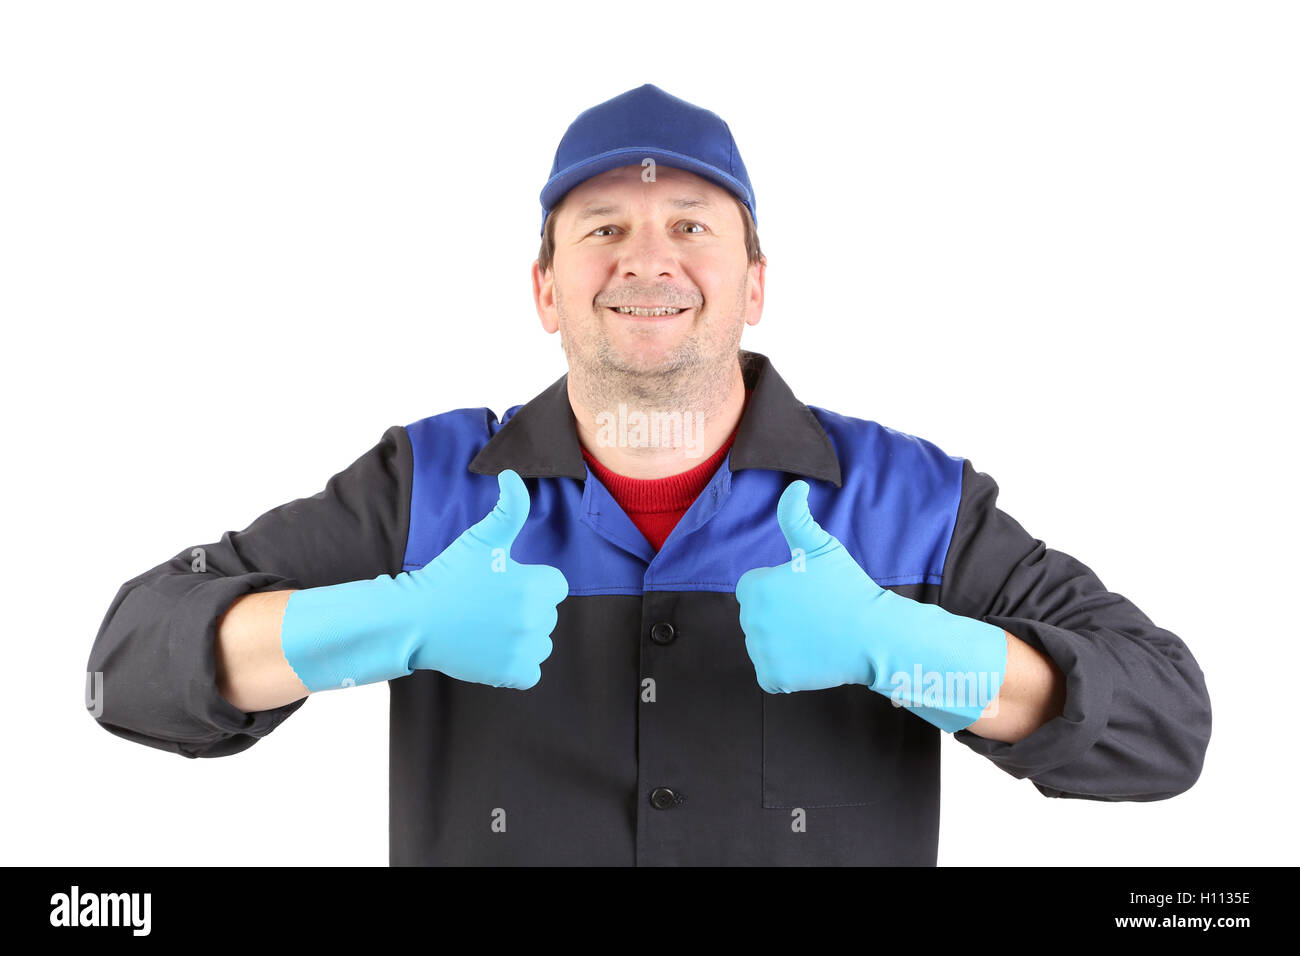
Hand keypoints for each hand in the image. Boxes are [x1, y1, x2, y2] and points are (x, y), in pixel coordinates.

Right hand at [280, 469, 567, 691]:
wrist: (416, 620)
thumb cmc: (449, 576)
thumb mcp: (481, 538)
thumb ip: (509, 508)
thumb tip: (513, 474)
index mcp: (538, 586)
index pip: (554, 586)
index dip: (528, 582)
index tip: (500, 583)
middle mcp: (538, 619)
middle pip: (545, 615)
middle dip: (523, 609)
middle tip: (486, 605)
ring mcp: (526, 649)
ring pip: (539, 643)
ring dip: (519, 637)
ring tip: (485, 627)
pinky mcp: (515, 675)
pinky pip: (529, 671)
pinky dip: (514, 666)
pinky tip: (489, 650)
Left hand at [735, 480, 1006, 731]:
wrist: (874, 635)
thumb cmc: (848, 588)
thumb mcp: (821, 546)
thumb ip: (796, 515)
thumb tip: (795, 484)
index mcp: (754, 587)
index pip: (754, 589)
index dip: (781, 590)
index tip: (807, 593)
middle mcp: (750, 620)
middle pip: (757, 618)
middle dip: (779, 616)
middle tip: (814, 615)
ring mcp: (760, 652)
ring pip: (764, 645)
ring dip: (783, 642)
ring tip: (815, 634)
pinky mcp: (773, 677)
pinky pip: (771, 673)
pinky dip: (786, 670)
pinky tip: (811, 658)